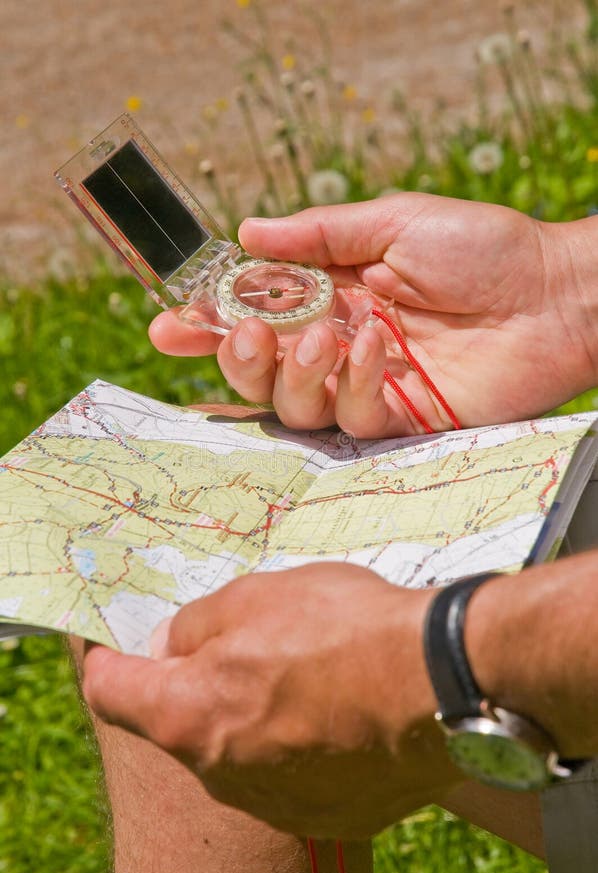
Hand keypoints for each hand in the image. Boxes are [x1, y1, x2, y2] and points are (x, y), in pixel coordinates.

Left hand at [82, 564, 462, 838]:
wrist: (439, 684)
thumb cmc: (341, 630)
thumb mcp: (254, 597)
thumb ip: (196, 626)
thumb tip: (172, 647)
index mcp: (188, 716)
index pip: (113, 692)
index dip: (109, 663)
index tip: (114, 648)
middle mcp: (220, 775)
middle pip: (184, 723)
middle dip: (201, 685)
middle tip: (249, 643)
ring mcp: (275, 803)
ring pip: (241, 753)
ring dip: (256, 717)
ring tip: (311, 673)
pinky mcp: (327, 816)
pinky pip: (293, 776)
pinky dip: (301, 746)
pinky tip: (342, 710)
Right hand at [149, 194, 597, 436]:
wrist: (552, 295)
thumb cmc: (482, 249)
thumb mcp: (394, 223)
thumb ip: (317, 234)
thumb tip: (245, 233)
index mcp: (332, 293)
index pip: (256, 313)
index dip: (210, 321)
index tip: (170, 324)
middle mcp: (339, 343)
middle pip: (261, 371)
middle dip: (237, 359)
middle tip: (241, 336)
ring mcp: (367, 383)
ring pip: (296, 404)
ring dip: (295, 372)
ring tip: (321, 335)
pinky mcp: (400, 417)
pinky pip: (351, 416)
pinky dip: (353, 382)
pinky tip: (378, 345)